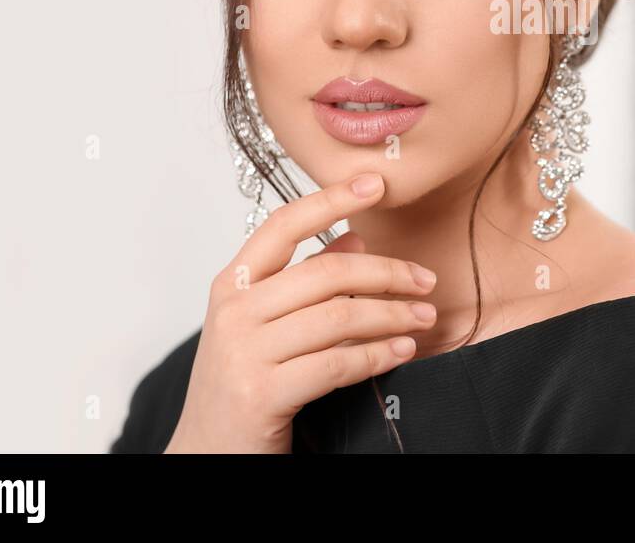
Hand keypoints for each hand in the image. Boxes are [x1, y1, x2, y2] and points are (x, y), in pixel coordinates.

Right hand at [164, 173, 436, 452]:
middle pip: (326, 273)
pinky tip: (403, 351)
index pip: (284, 224)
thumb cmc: (243, 384)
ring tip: (424, 318)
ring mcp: (244, 353)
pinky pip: (336, 364)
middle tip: (426, 280)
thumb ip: (306, 280)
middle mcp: (235, 311)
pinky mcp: (261, 394)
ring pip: (339, 318)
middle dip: (387, 273)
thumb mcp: (266, 324)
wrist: (208, 454)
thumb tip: (354, 238)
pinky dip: (378, 355)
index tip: (376, 182)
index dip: (331, 199)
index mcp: (233, 284)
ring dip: (393, 316)